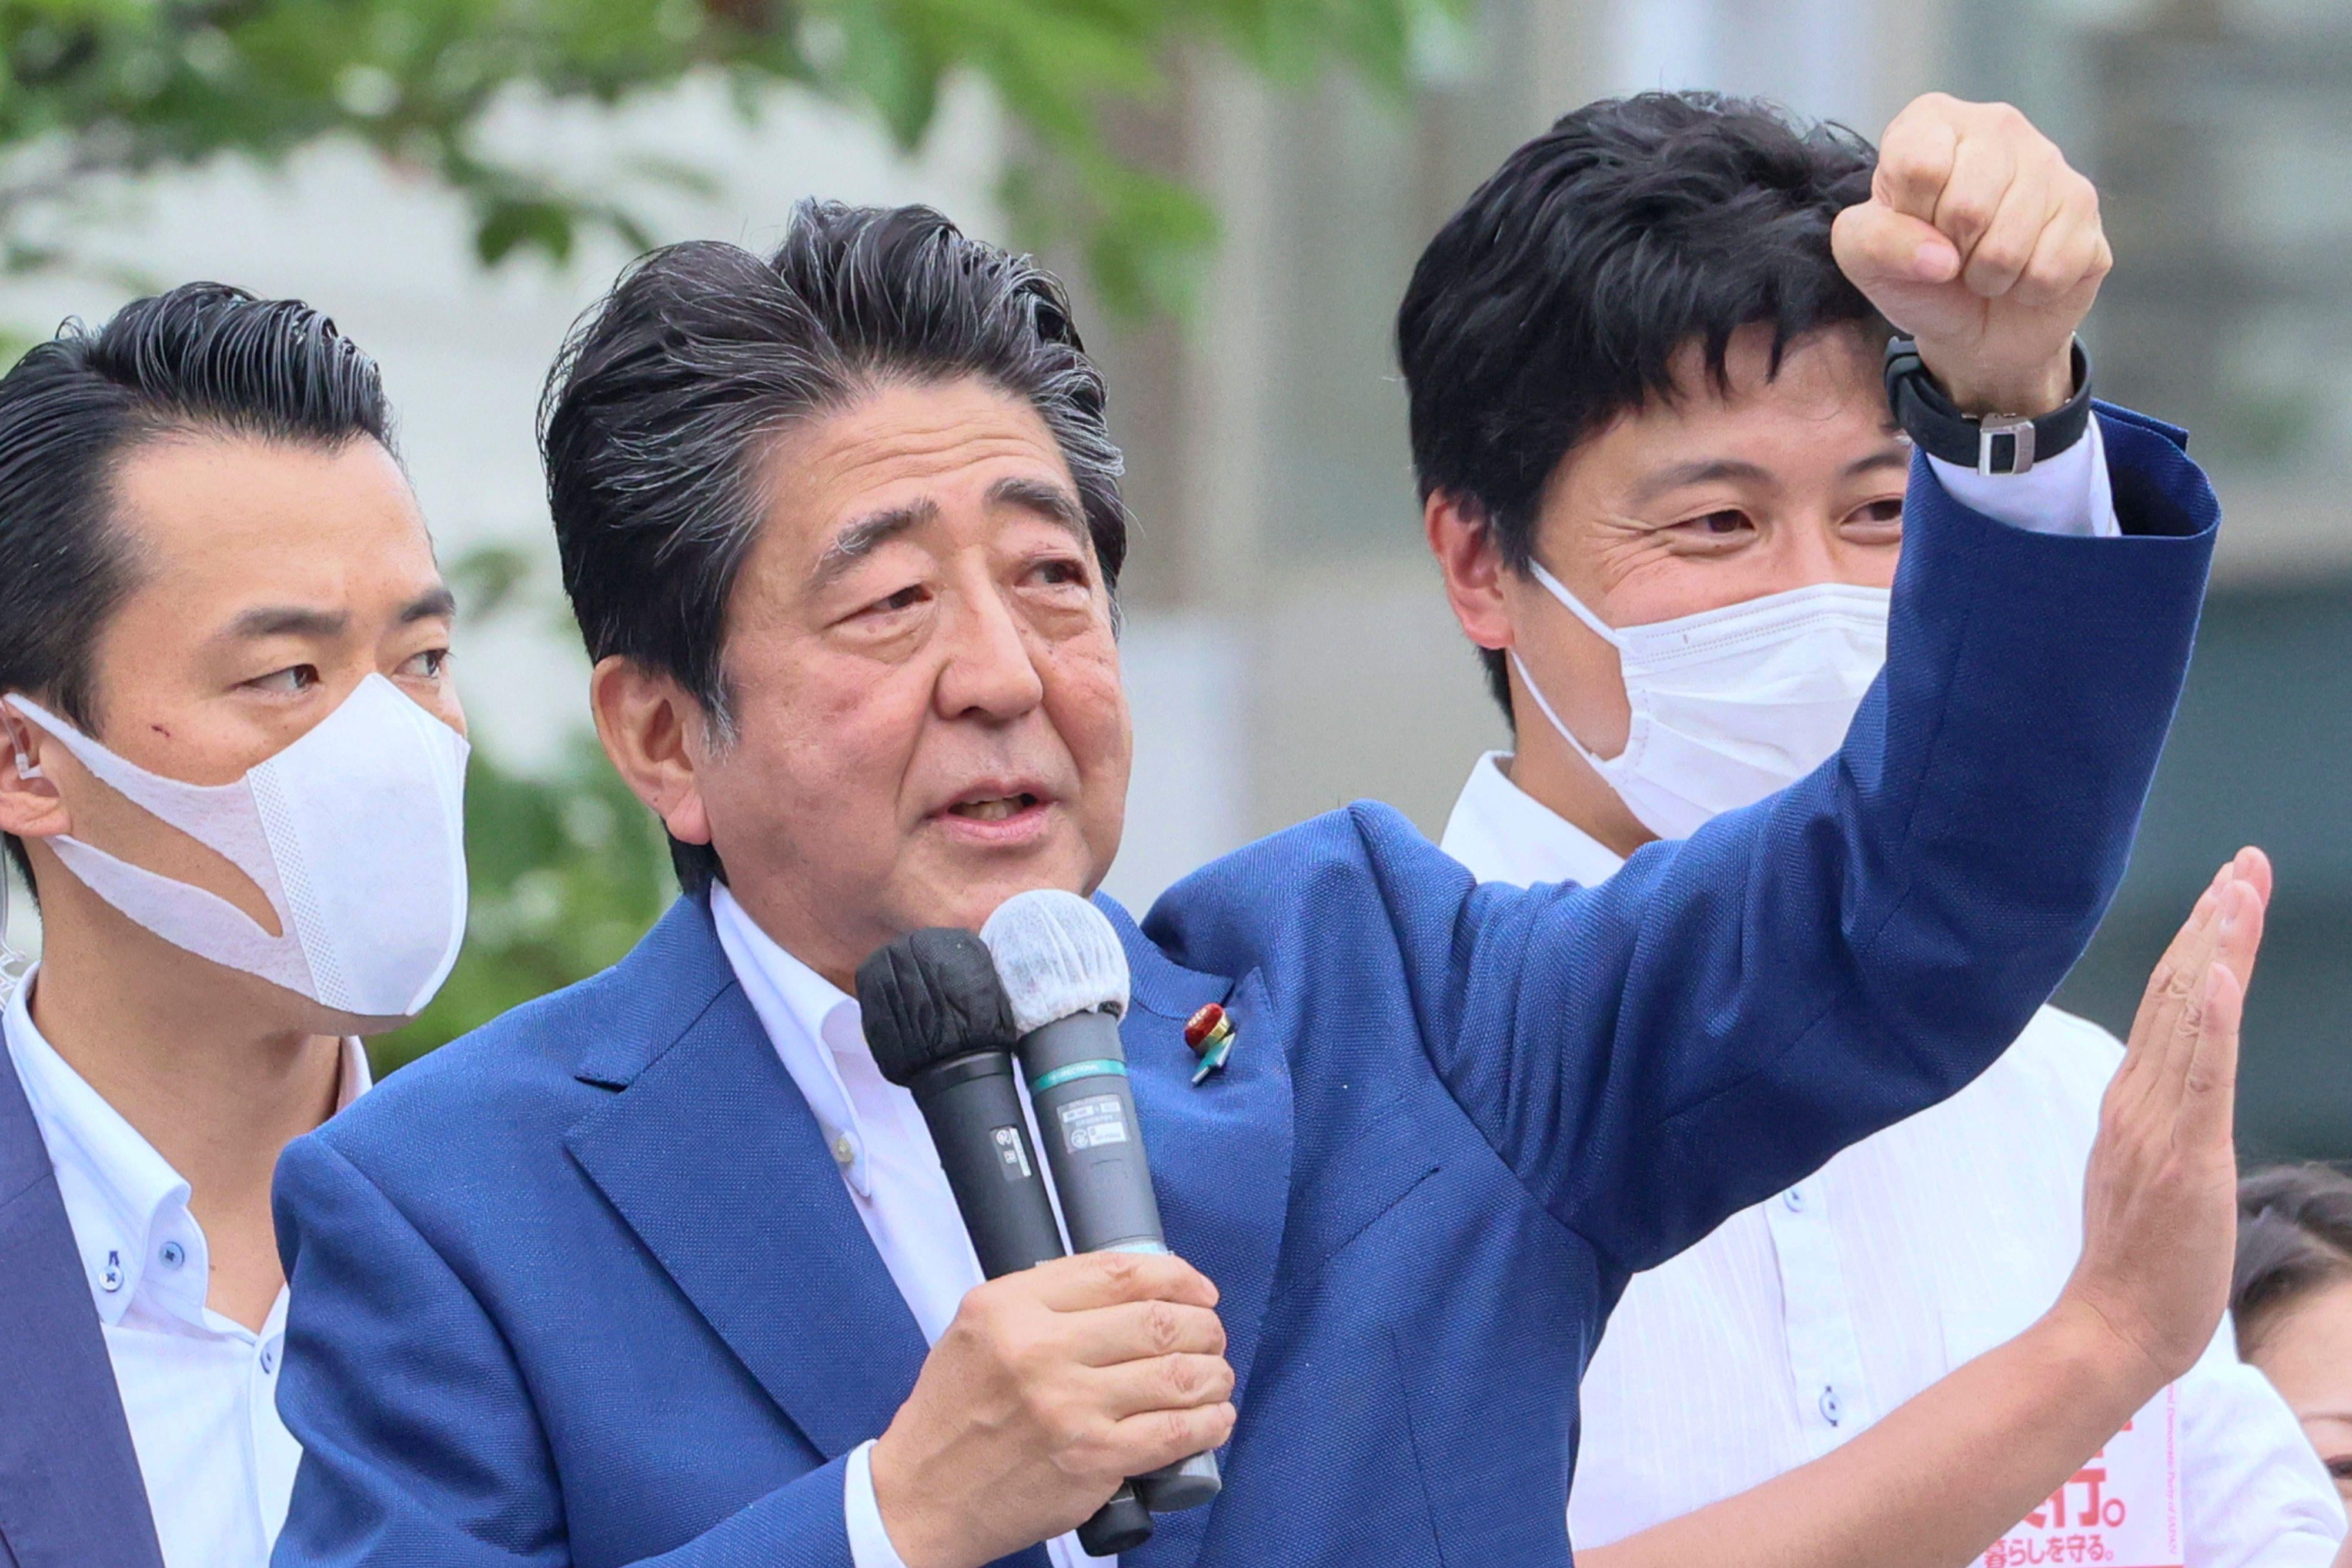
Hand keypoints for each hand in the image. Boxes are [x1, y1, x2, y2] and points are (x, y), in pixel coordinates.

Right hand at [869, 1251, 1236, 1567]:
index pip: (1117, 1272)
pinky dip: (1208, 1423)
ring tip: (1216, 1376)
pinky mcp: (1092, 1460)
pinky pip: (1173, 1433)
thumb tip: (1131, 1286)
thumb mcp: (979, 1328)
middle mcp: (1040, 1351)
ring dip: (1213, 1373)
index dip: (1176, 1275)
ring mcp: (1070, 1408)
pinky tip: (1214, 1417)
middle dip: (1203, 1325)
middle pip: (1157, 1321)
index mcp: (1010, 1307)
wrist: (922, 1496)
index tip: (1196, 1288)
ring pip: (1176, 1374)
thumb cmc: (954, 1412)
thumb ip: (1044, 1300)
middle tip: (1210, 1335)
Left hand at [1832, 93, 2109, 415]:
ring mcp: (2050, 160)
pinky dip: (2027, 290)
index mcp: (1932, 121)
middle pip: (1968, 206)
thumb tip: (1939, 257)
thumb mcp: (1864, 259)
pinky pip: (2050, 268)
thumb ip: (1873, 242)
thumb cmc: (1917, 275)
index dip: (1911, 218)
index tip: (1915, 225)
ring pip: (2011, 244)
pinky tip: (2024, 274)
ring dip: (1988, 277)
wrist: (1977, 323)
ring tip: (1984, 267)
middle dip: (1952, 252)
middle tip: (1952, 254)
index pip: (1918, 165)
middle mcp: (1997, 125)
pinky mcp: (2085, 205)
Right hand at [2055, 847, 2270, 1397]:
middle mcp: (2139, 1098)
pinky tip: (2217, 973)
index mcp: (2132, 1100)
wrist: (2113, 1326)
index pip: (2169, 1002)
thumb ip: (2158, 1124)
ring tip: (2240, 888)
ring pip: (2190, 1017)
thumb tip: (2174, 1091)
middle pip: (2178, 990)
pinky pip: (2198, 1075)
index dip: (2198, 941)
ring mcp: (2157, 1123)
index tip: (2225, 888)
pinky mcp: (2182, 1154)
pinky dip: (2207, 1018)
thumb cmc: (2140, 1265)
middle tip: (2244, 861)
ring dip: (2217, 947)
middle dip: (2215, 922)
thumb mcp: (2146, 1175)